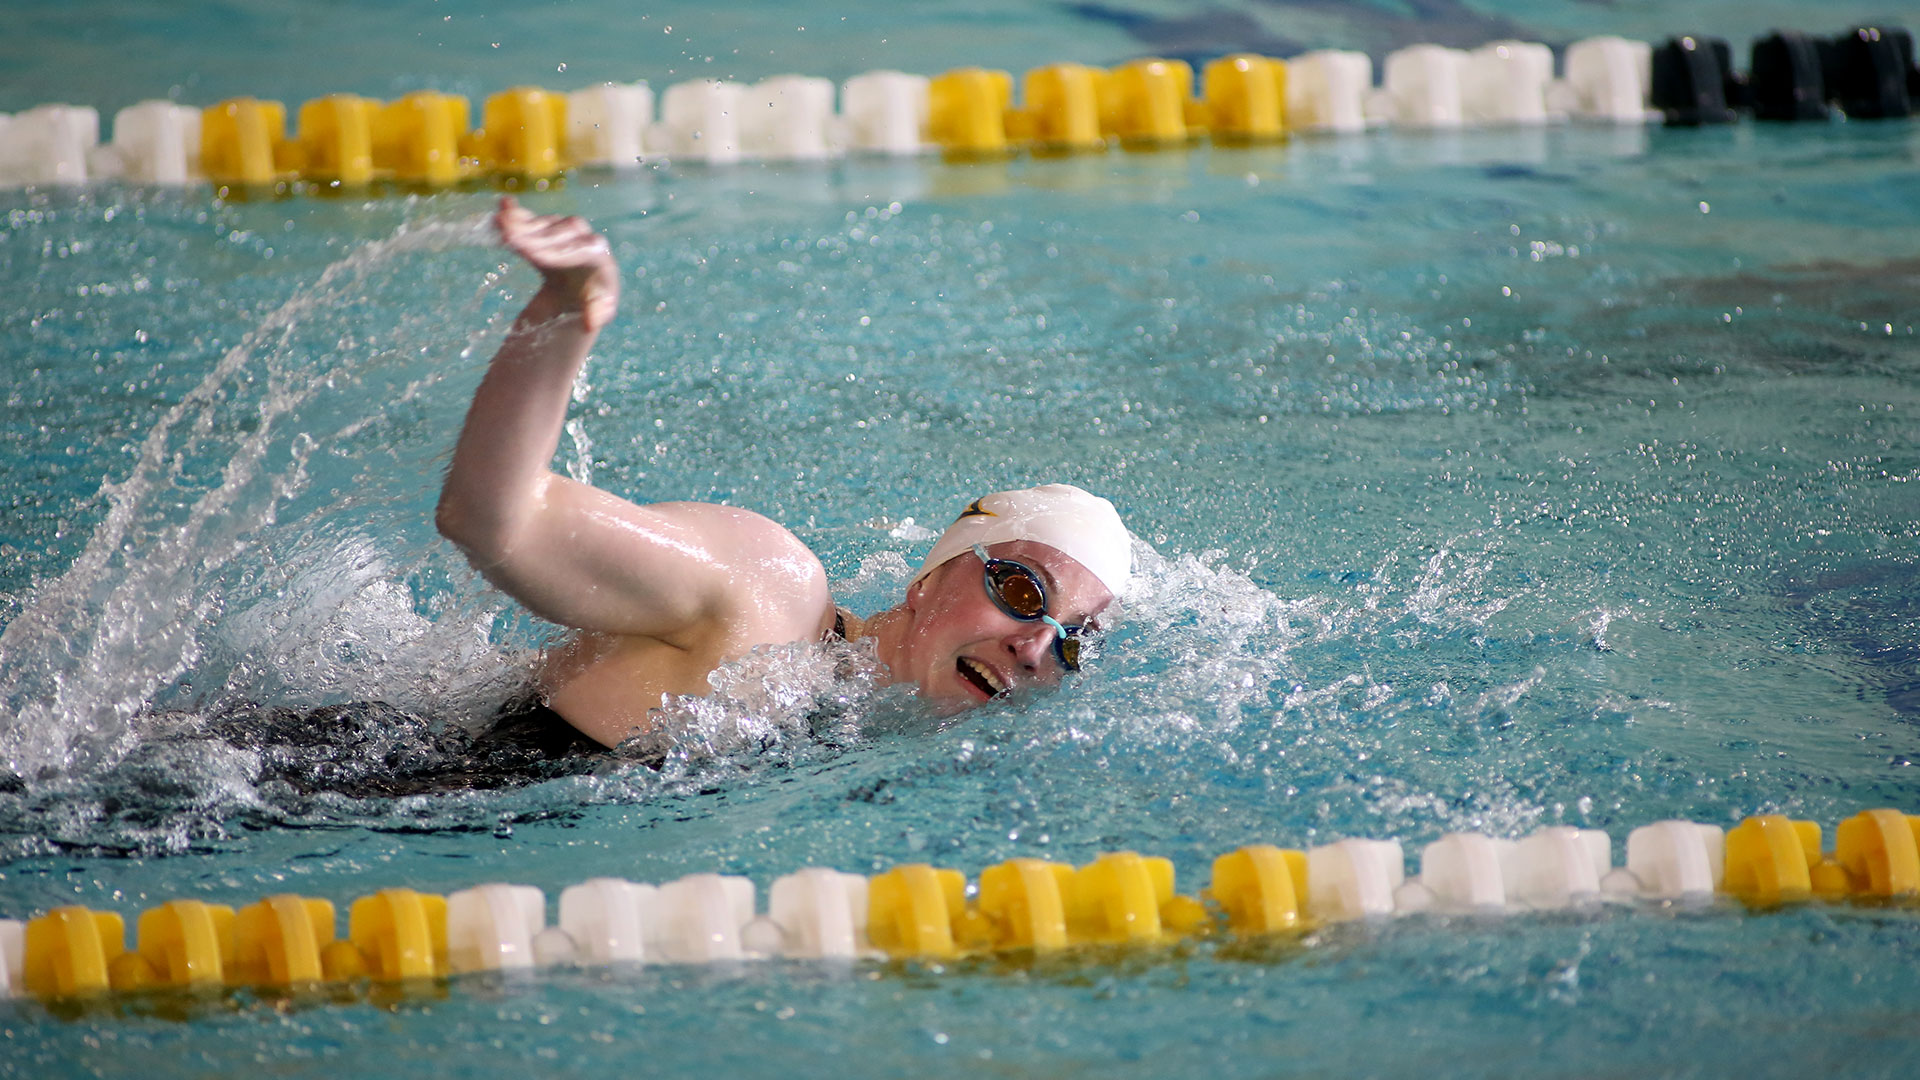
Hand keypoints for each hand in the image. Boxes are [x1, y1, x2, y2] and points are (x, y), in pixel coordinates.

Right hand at [495, 196, 620, 332]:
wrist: (582, 288)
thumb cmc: (591, 300)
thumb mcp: (596, 311)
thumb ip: (596, 314)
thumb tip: (590, 325)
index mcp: (599, 256)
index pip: (575, 249)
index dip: (550, 249)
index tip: (528, 251)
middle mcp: (583, 236)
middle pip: (558, 230)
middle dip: (531, 233)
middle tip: (506, 232)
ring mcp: (565, 229)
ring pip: (544, 223)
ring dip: (521, 221)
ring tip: (499, 221)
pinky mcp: (548, 228)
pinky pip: (533, 218)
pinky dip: (518, 213)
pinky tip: (503, 204)